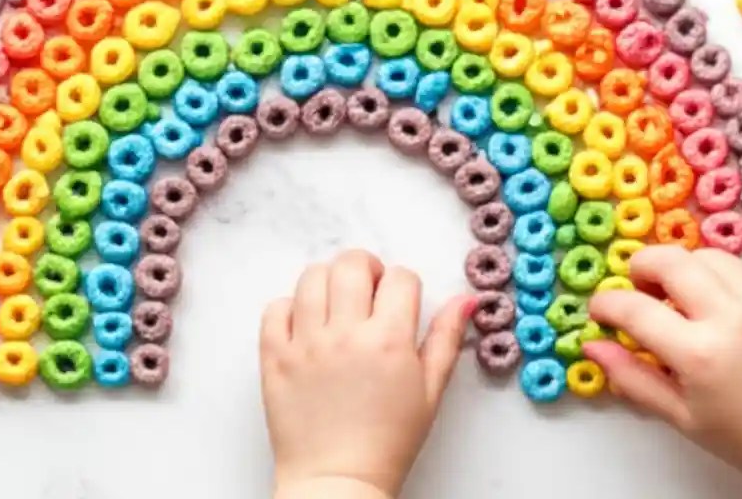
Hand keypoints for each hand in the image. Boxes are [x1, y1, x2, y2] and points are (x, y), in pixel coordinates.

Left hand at [260, 250, 474, 498]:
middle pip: (351, 264)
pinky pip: (275, 308)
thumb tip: (466, 299)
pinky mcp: (274, 357)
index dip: (404, 284)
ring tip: (335, 304)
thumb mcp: (430, 391)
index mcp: (389, 341)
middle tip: (367, 289)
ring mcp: (305, 343)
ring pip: (311, 277)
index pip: (400, 278)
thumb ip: (447, 339)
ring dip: (327, 281)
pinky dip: (289, 307)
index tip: (400, 301)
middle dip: (365, 268)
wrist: (338, 480)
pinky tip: (305, 325)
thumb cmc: (388, 441)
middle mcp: (345, 334)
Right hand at [582, 246, 741, 494]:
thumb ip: (630, 376)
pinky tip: (718, 305)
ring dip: (682, 268)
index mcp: (700, 355)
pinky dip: (719, 278)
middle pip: (671, 261)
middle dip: (641, 267)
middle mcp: (733, 319)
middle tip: (639, 290)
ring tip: (680, 297)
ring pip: (707, 256)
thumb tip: (591, 343)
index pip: (635, 309)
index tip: (600, 310)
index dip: (607, 304)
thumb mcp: (678, 415)